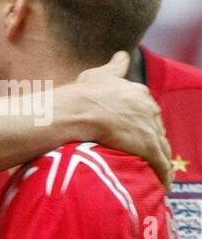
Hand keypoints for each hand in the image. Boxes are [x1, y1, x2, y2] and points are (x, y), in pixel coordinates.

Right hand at [59, 51, 171, 185]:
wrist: (76, 111)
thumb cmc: (82, 95)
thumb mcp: (99, 75)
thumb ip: (113, 66)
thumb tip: (122, 55)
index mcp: (139, 93)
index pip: (147, 112)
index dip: (141, 125)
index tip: (135, 135)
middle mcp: (149, 109)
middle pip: (156, 130)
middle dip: (152, 143)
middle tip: (144, 156)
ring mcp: (149, 128)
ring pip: (160, 148)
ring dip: (159, 161)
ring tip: (157, 174)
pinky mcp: (147, 146)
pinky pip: (159, 163)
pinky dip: (162, 174)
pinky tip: (162, 183)